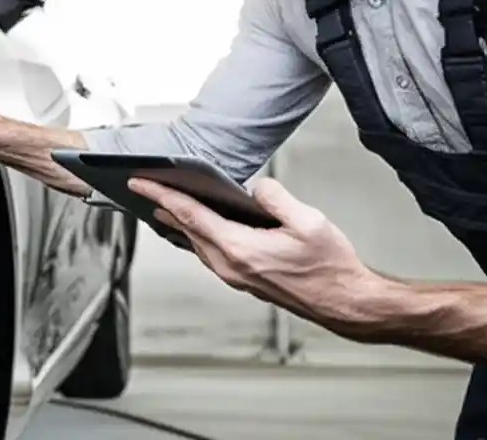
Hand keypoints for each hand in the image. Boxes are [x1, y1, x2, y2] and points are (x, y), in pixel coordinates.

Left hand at [129, 177, 384, 336]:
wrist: (346, 303)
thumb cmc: (330, 267)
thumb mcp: (307, 220)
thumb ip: (275, 197)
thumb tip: (255, 188)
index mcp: (238, 248)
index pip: (189, 215)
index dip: (161, 196)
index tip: (140, 183)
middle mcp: (230, 265)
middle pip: (187, 230)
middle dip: (165, 207)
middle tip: (146, 189)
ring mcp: (235, 276)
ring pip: (197, 244)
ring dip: (180, 223)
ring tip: (167, 205)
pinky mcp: (244, 280)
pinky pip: (210, 253)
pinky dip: (198, 236)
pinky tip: (201, 228)